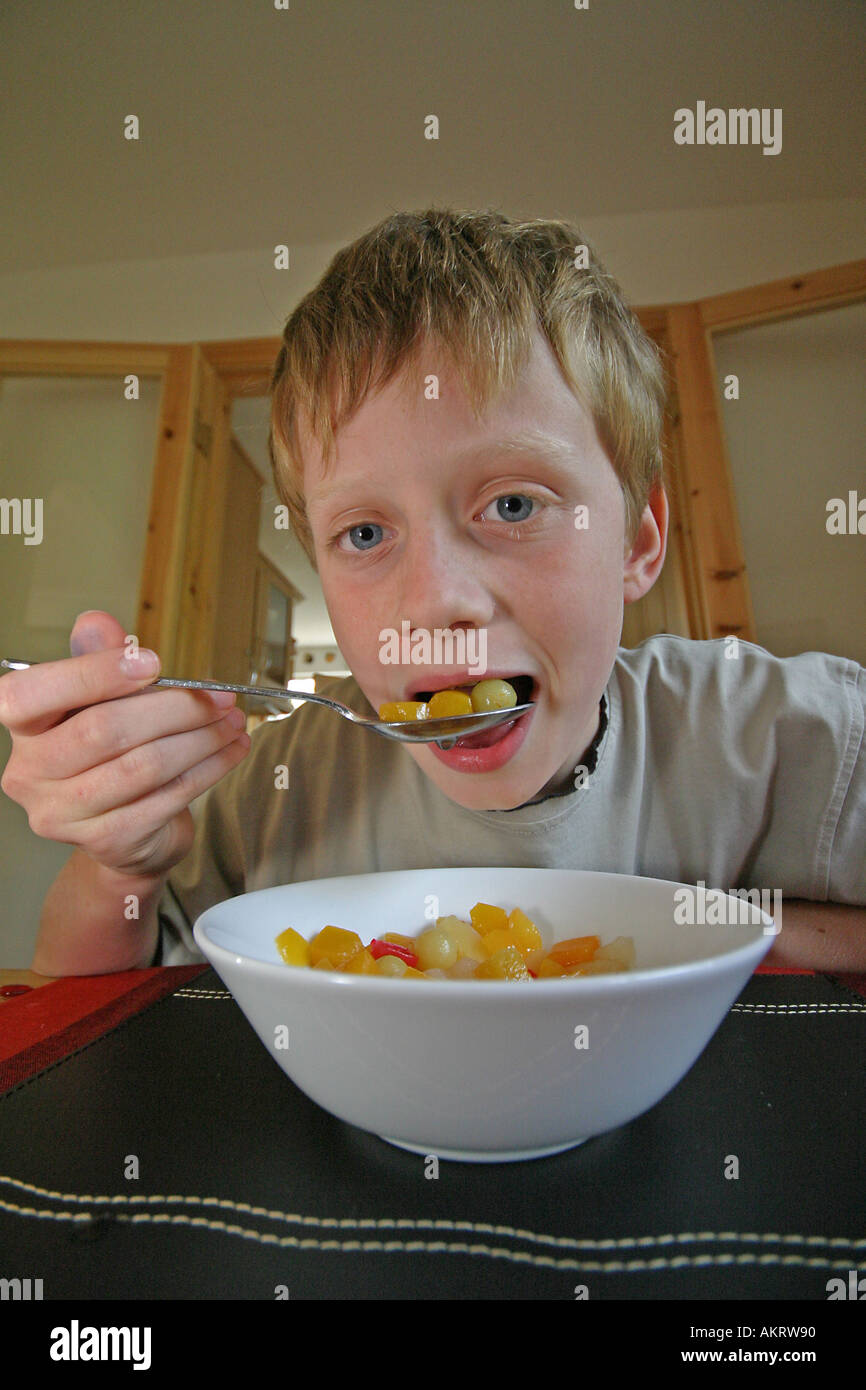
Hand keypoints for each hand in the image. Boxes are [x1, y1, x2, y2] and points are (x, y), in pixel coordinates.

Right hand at [0, 611, 249, 878]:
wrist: (127, 833)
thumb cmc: (112, 755)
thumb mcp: (104, 700)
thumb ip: (98, 660)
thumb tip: (96, 622)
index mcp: (22, 727)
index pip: (31, 694)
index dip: (93, 673)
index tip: (153, 662)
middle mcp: (28, 774)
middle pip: (102, 730)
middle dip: (174, 708)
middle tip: (220, 697)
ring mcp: (63, 814)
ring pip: (142, 766)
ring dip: (200, 739)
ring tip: (232, 722)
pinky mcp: (105, 841)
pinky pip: (166, 798)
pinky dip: (208, 770)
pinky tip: (230, 752)